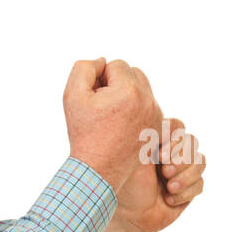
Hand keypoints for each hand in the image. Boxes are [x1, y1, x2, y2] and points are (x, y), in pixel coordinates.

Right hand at [63, 58, 161, 192]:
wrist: (98, 170)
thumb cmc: (83, 133)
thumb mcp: (72, 94)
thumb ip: (84, 67)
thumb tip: (103, 62)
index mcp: (129, 92)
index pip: (117, 65)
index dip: (100, 78)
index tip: (94, 99)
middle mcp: (148, 102)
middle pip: (134, 73)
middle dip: (116, 83)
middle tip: (102, 104)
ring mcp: (156, 116)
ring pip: (142, 89)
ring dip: (127, 94)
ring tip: (111, 114)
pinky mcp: (159, 128)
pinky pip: (148, 106)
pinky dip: (135, 110)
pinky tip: (121, 124)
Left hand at [101, 117, 205, 231]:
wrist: (126, 216)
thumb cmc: (124, 183)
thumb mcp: (135, 154)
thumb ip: (151, 133)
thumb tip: (168, 121)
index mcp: (157, 140)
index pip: (178, 126)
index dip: (173, 140)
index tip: (157, 156)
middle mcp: (170, 153)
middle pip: (192, 142)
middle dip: (181, 159)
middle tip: (164, 172)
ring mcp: (181, 171)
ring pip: (200, 162)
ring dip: (185, 176)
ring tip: (169, 187)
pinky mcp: (188, 189)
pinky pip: (200, 184)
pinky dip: (186, 192)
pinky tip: (169, 199)